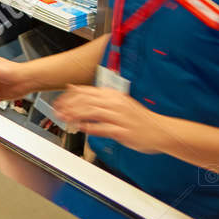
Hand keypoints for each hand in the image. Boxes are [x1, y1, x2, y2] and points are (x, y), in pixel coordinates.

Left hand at [54, 85, 170, 152]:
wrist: (161, 130)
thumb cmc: (139, 118)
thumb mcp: (119, 101)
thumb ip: (97, 96)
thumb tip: (74, 88)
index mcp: (113, 95)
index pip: (86, 91)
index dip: (69, 96)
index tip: (58, 101)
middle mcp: (115, 103)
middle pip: (85, 101)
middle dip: (68, 106)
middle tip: (56, 111)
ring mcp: (119, 117)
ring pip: (91, 112)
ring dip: (75, 116)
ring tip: (64, 119)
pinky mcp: (122, 131)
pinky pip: (102, 128)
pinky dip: (89, 128)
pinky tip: (80, 128)